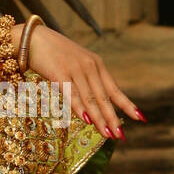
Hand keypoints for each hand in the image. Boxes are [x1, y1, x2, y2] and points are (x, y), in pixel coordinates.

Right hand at [26, 26, 142, 139]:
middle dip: (113, 118)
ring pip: (90, 99)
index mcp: (97, 64)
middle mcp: (89, 66)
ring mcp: (75, 69)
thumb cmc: (54, 54)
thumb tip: (95, 105)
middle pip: (104, 97)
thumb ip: (88, 80)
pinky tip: (86, 120)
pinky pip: (71, 94)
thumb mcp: (77, 64)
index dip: (127, 105)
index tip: (140, 118)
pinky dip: (79, 107)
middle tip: (121, 135)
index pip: (115, 89)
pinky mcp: (59, 73)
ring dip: (99, 118)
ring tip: (107, 134)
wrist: (33, 38)